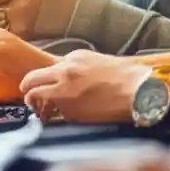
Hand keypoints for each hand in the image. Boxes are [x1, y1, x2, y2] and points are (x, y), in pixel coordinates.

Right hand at [20, 50, 147, 122]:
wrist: (140, 88)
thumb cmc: (114, 108)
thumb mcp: (82, 118)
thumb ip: (61, 111)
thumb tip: (50, 109)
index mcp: (63, 91)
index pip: (33, 93)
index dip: (30, 101)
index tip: (34, 107)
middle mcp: (64, 71)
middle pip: (34, 75)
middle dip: (29, 86)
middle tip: (31, 94)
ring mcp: (74, 59)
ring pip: (50, 67)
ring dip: (49, 78)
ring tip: (57, 89)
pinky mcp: (85, 53)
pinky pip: (67, 61)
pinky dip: (65, 70)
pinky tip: (75, 79)